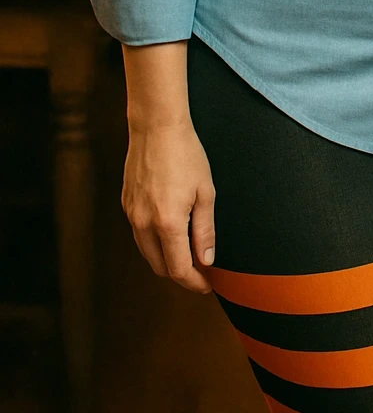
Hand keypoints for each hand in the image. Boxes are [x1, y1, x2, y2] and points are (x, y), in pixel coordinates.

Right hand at [122, 120, 215, 292]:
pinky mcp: (126, 204)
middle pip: (160, 267)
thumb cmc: (185, 155)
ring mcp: (132, 214)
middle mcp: (144, 223)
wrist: (157, 127)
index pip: (178, 269)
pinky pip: (139, 234)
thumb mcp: (205, 193)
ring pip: (147, 253)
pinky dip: (154, 242)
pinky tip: (170, 231)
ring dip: (166, 259)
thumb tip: (206, 260)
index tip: (207, 284)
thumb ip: (205, 231)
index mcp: (167, 223)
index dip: (194, 282)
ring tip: (187, 253)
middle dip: (181, 274)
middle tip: (200, 270)